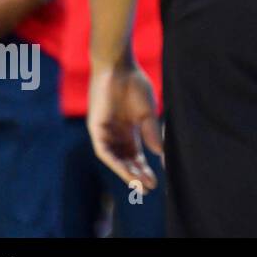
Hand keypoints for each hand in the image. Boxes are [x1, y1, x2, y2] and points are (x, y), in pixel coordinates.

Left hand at [88, 63, 161, 191]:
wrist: (118, 68)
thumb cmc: (134, 85)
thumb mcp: (147, 113)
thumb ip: (151, 133)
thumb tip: (160, 154)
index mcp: (129, 129)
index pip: (136, 155)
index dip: (145, 169)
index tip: (156, 182)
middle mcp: (116, 134)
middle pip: (126, 160)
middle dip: (136, 175)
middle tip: (147, 188)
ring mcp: (105, 132)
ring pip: (115, 159)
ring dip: (126, 173)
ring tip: (139, 184)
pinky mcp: (95, 129)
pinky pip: (104, 151)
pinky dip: (115, 162)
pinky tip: (126, 170)